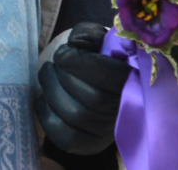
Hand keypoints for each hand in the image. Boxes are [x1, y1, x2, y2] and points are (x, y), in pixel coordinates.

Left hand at [35, 23, 130, 155]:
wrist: (87, 81)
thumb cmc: (90, 57)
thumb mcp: (94, 39)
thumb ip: (87, 34)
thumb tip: (78, 43)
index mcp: (131, 80)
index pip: (111, 77)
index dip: (81, 63)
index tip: (64, 53)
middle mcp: (123, 110)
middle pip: (93, 98)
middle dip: (65, 76)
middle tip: (56, 64)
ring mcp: (105, 131)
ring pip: (76, 115)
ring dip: (53, 90)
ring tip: (50, 76)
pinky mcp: (86, 144)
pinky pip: (63, 134)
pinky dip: (47, 112)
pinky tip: (46, 98)